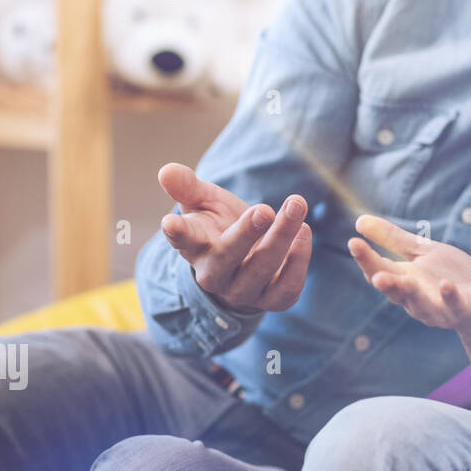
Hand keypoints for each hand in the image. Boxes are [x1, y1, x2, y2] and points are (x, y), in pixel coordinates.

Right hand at [157, 162, 311, 312]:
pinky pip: (287, 287)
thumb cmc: (220, 224)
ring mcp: (242, 291)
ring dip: (282, 236)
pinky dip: (299, 259)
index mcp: (194, 247)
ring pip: (261, 269)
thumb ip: (188, 187)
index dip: (177, 232)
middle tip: (264, 209)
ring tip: (296, 205)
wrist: (246, 259)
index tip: (171, 221)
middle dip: (246, 233)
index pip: (183, 240)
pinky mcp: (271, 300)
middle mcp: (214, 275)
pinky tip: (303, 231)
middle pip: (226, 257)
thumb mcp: (204, 202)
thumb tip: (166, 170)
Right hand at [348, 214, 470, 341]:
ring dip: (410, 293)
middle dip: (384, 282)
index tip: (353, 241)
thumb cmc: (449, 276)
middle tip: (374, 273)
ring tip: (401, 280)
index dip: (366, 258)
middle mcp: (415, 299)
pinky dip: (449, 297)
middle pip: (395, 291)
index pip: (379, 270)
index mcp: (404, 280)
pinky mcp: (461, 311)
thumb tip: (359, 220)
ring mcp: (438, 308)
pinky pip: (454, 306)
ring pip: (419, 304)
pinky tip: (446, 285)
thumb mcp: (422, 253)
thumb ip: (393, 239)